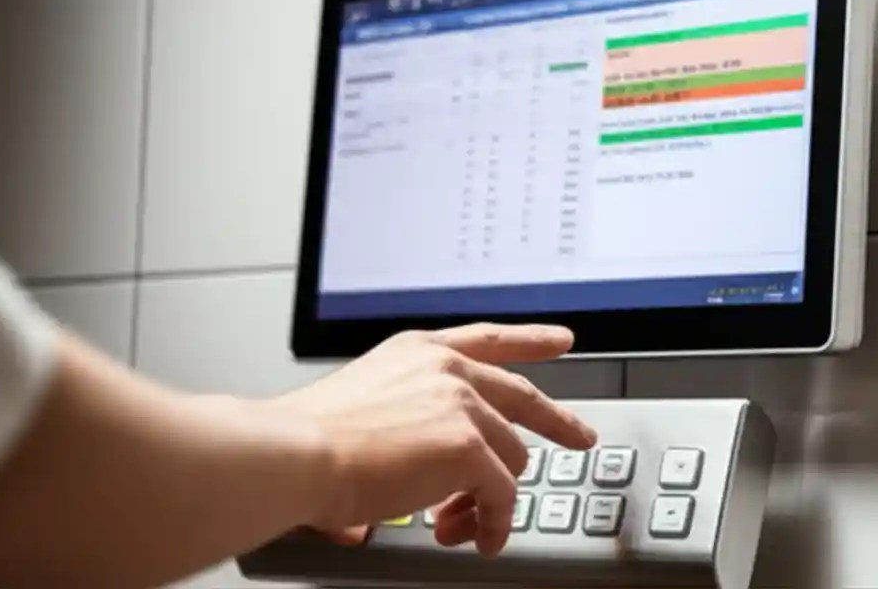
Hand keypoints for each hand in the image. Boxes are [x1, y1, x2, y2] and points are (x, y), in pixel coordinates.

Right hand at [272, 323, 596, 555]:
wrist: (296, 453)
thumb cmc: (306, 439)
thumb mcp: (356, 410)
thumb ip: (384, 446)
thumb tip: (364, 522)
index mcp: (417, 353)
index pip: (488, 339)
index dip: (529, 340)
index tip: (560, 340)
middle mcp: (446, 370)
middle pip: (522, 396)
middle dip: (558, 421)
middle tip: (580, 437)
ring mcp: (463, 405)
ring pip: (511, 459)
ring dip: (492, 499)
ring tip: (464, 527)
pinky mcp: (470, 446)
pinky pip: (502, 495)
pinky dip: (494, 522)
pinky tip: (478, 537)